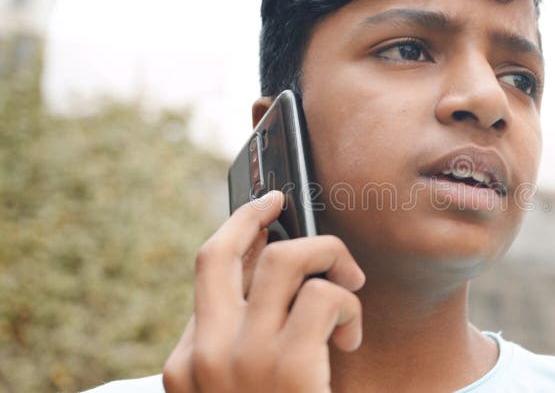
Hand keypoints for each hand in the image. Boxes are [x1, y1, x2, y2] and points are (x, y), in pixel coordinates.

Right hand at [162, 191, 364, 392]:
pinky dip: (348, 306)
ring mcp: (245, 359)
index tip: (256, 219)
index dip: (235, 237)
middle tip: (278, 201)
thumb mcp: (239, 385)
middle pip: (219, 253)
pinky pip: (323, 295)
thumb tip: (263, 272)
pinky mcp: (291, 366)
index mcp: (185, 366)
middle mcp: (204, 358)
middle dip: (250, 214)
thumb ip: (239, 341)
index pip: (207, 280)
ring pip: (284, 259)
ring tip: (348, 282)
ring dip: (327, 256)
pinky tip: (349, 337)